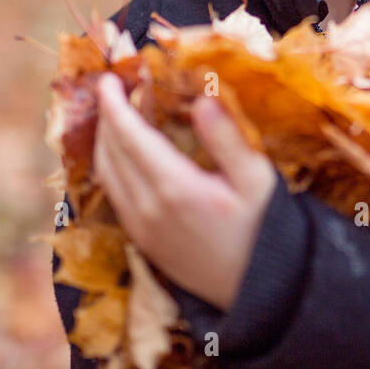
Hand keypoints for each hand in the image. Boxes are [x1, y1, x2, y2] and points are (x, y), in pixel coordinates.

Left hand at [92, 73, 277, 311]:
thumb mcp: (257, 180)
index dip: (115, 103)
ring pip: (105, 175)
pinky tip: (123, 153)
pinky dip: (110, 166)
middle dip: (107, 116)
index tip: (111, 77)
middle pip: (110, 152)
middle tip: (116, 88)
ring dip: (104, 141)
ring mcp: (141, 228)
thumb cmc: (265, 229)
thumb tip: (202, 100)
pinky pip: (113, 194)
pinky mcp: (142, 241)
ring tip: (116, 115)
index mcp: (176, 188)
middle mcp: (148, 209)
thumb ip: (227, 139)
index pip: (129, 136)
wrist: (260, 291)